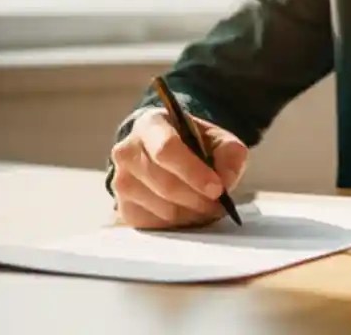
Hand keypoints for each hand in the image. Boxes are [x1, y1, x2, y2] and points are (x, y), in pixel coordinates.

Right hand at [110, 108, 248, 228]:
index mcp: (150, 125)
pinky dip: (177, 224)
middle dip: (198, 198)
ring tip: (206, 206)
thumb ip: (229, 154)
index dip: (193, 172)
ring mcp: (121, 181)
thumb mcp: (217, 139)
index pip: (167, 150)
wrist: (165, 153)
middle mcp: (127, 152)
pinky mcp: (124, 207)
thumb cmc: (192, 144)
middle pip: (164, 184)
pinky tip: (188, 212)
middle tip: (219, 203)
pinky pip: (154, 224)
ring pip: (161, 207)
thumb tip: (226, 180)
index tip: (217, 188)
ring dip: (191, 212)